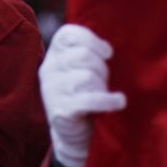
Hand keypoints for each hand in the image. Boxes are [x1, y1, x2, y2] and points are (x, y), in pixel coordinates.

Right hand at [39, 24, 125, 166]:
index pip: (68, 34)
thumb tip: (108, 49)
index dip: (91, 40)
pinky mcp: (60, 110)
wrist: (74, 132)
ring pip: (88, 76)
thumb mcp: (83, 68)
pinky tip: (118, 102)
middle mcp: (48, 68)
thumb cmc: (85, 93)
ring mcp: (51, 90)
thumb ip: (90, 53)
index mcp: (54, 54)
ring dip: (103, 87)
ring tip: (103, 94)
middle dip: (102, 68)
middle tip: (104, 81)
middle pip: (84, 55)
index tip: (107, 53)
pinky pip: (90, 99)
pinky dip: (109, 101)